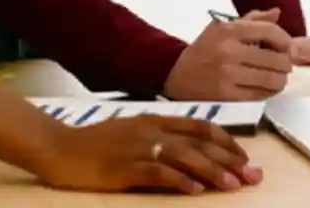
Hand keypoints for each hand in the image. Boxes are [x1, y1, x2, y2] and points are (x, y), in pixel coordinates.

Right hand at [38, 115, 261, 194]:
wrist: (58, 147)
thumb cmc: (94, 143)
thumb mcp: (132, 131)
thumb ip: (159, 136)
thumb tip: (189, 150)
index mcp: (155, 119)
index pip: (201, 126)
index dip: (226, 141)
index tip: (244, 157)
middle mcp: (152, 130)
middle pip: (199, 143)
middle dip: (229, 159)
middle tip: (252, 175)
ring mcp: (138, 147)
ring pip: (185, 157)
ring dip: (213, 171)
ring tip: (233, 185)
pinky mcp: (124, 167)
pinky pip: (158, 173)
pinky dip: (180, 181)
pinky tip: (196, 190)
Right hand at [164, 8, 292, 100]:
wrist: (177, 75)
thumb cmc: (204, 49)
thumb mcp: (222, 27)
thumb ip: (251, 20)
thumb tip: (276, 13)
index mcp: (229, 30)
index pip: (269, 31)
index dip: (285, 40)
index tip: (287, 46)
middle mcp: (229, 51)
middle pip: (275, 59)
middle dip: (286, 63)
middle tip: (285, 65)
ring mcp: (228, 75)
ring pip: (271, 79)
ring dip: (281, 79)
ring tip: (279, 77)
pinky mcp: (227, 96)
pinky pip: (259, 94)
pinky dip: (269, 92)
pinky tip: (267, 87)